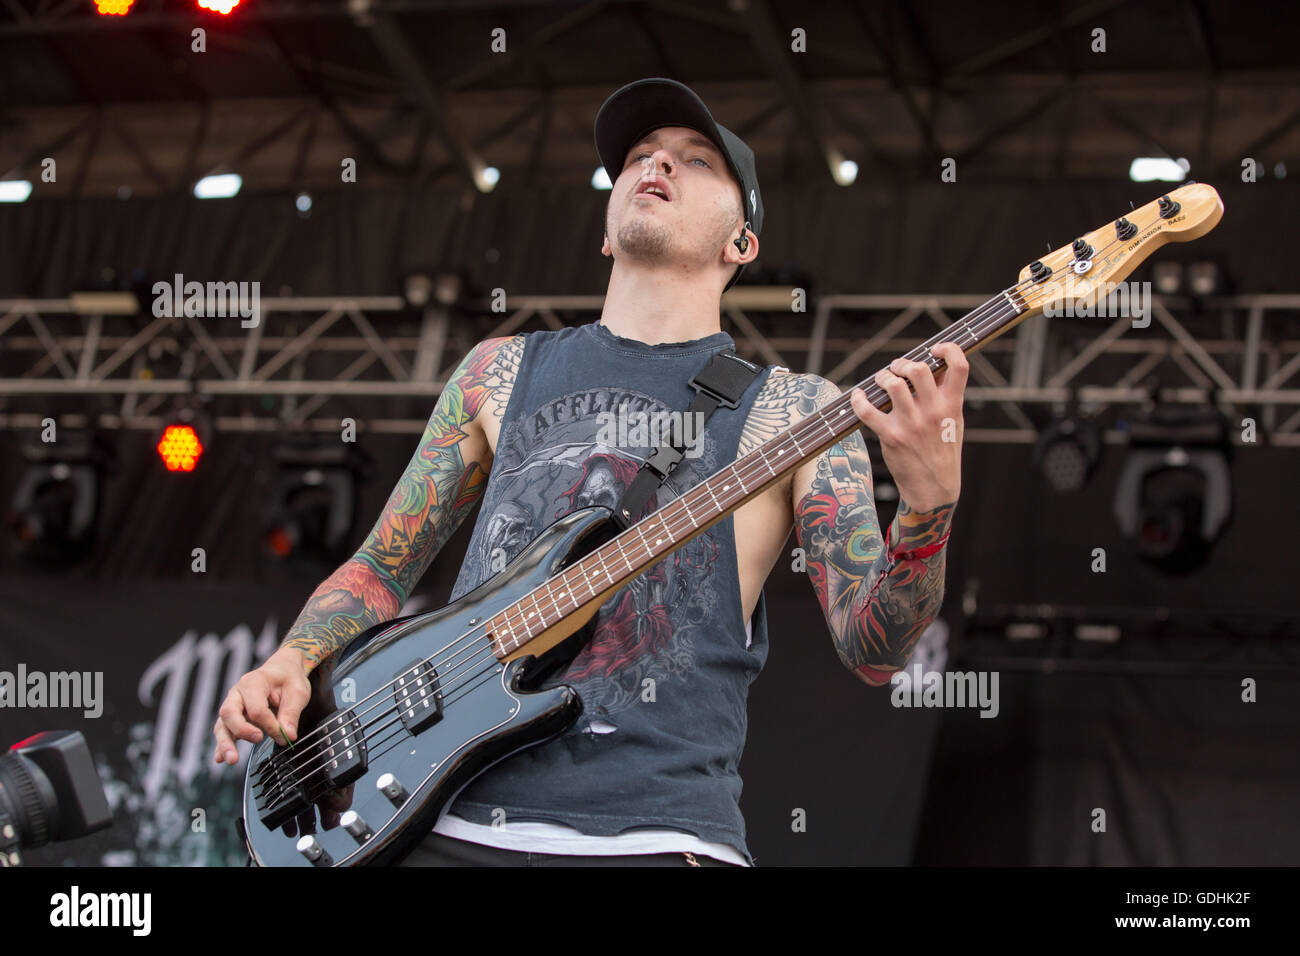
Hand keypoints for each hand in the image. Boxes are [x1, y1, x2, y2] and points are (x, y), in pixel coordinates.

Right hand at [212, 645, 312, 765]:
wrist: (283, 669)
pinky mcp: (233, 716)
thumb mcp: (297, 692)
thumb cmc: (289, 678)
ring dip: (225, 743)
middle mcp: (238, 693)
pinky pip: (223, 730)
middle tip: (257, 739)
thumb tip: (289, 736)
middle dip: (240, 730)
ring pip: (222, 724)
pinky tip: (220, 758)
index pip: (257, 709)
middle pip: (230, 713)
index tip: (283, 734)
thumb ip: (291, 714)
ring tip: (231, 759)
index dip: (270, 725)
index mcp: (254, 682)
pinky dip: (222, 744)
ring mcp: (233, 704)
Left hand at [849, 342, 968, 513]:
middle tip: (897, 369)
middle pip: (919, 369)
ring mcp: (911, 424)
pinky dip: (859, 399)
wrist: (934, 488)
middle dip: (903, 363)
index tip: (936, 349)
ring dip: (884, 377)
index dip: (949, 350)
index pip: (960, 367)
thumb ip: (945, 396)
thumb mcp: (953, 422)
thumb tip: (931, 368)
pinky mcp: (891, 436)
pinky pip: (868, 411)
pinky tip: (859, 396)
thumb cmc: (942, 451)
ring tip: (882, 381)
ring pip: (894, 385)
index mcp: (952, 405)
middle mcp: (933, 412)